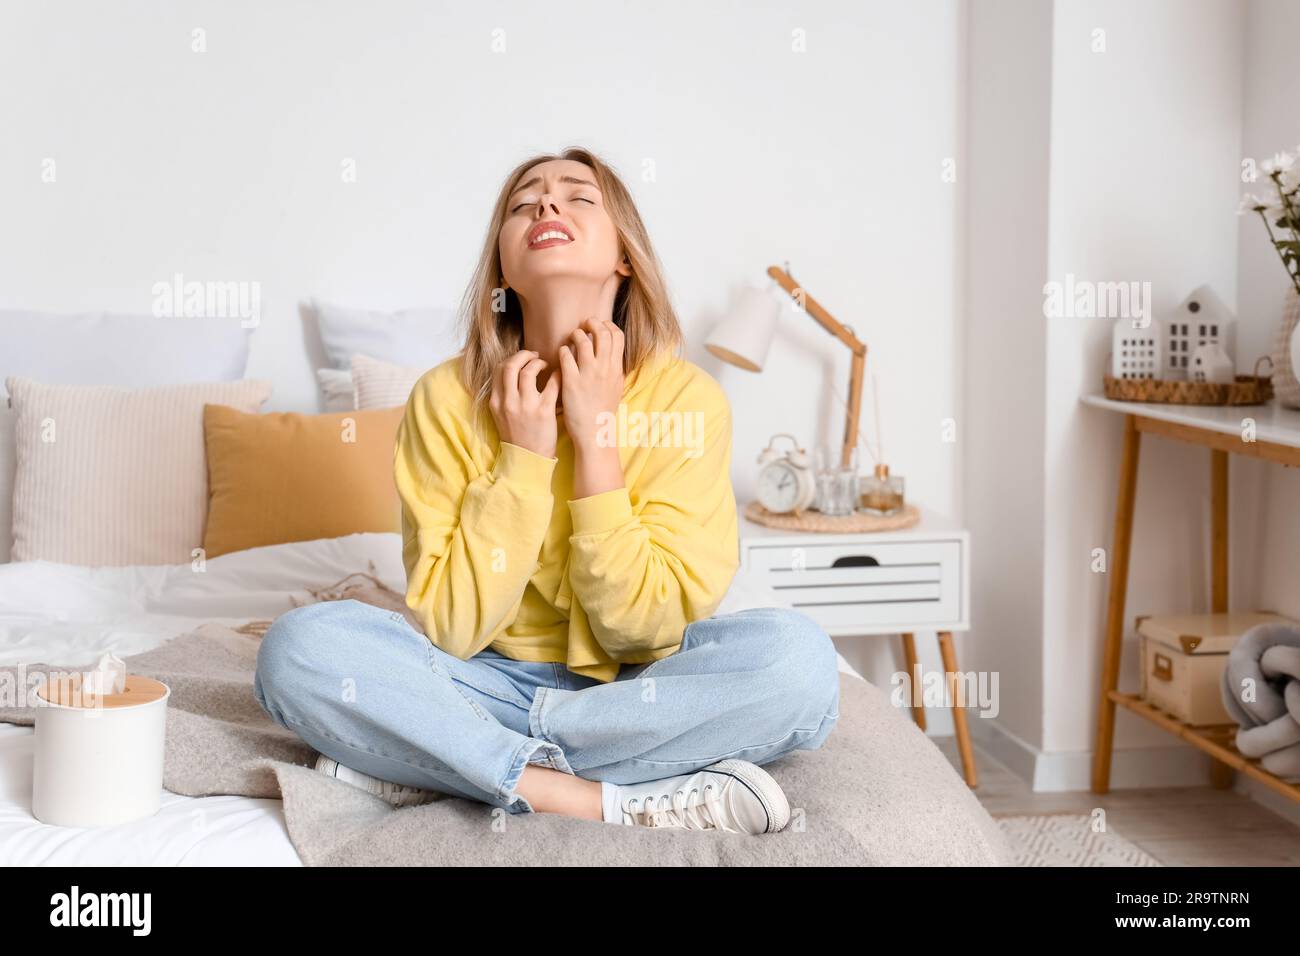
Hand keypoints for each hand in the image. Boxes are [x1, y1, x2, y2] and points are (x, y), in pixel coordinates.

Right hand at [489, 349, 559, 457]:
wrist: (529, 459)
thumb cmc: (518, 436)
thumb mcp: (501, 416)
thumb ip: (504, 395)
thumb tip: (512, 373)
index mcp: (496, 402)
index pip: (499, 369)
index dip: (511, 359)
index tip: (522, 359)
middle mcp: (508, 402)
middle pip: (511, 365)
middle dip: (523, 355)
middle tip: (534, 356)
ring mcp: (526, 406)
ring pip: (528, 371)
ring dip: (538, 363)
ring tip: (545, 365)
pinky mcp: (544, 412)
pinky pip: (551, 384)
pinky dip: (556, 375)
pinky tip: (559, 375)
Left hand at [558, 275, 624, 451]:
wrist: (595, 432)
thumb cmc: (603, 411)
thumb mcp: (616, 387)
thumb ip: (614, 368)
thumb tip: (611, 353)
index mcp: (616, 368)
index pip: (617, 335)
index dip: (608, 325)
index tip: (599, 326)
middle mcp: (604, 368)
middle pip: (602, 332)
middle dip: (592, 323)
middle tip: (584, 325)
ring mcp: (588, 374)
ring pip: (583, 340)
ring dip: (575, 335)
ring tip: (571, 339)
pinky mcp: (572, 382)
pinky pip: (566, 356)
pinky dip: (563, 350)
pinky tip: (562, 355)